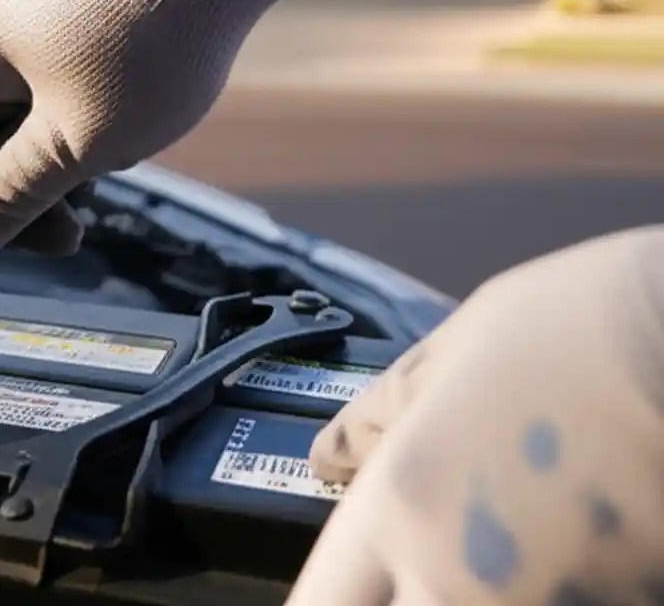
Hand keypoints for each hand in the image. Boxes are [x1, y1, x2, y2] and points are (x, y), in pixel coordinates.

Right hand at [0, 0, 352, 264]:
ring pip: (3, 115)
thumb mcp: (81, 142)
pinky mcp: (64, 8)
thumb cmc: (163, 37)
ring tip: (88, 203)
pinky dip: (56, 134)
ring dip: (32, 171)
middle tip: (47, 247)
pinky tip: (102, 150)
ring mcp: (22, 8)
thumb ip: (7, 198)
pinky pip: (36, 89)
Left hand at [289, 226, 663, 604]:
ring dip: (484, 597)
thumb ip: (375, 421)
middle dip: (408, 602)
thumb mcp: (448, 353)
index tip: (347, 589)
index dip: (324, 602)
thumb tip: (328, 459)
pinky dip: (558, 591)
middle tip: (420, 571)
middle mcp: (461, 579)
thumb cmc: (582, 329)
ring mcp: (548, 605)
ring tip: (511, 545)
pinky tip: (567, 553)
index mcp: (401, 509)